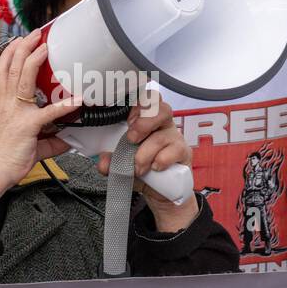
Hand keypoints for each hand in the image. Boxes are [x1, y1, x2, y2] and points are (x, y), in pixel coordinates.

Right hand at [0, 34, 76, 210]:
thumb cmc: (11, 155)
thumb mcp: (33, 142)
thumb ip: (52, 138)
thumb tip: (69, 138)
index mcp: (6, 103)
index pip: (5, 72)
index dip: (11, 55)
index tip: (19, 42)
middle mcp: (9, 103)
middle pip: (12, 67)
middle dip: (22, 47)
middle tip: (34, 34)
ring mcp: (17, 112)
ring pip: (21, 77)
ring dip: (32, 58)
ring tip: (42, 44)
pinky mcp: (28, 125)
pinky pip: (49, 112)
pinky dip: (65, 106)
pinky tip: (78, 100)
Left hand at [98, 95, 196, 232]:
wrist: (159, 191)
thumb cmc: (141, 168)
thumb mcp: (121, 166)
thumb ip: (110, 162)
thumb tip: (103, 162)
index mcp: (144, 118)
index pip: (145, 97)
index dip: (137, 102)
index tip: (127, 120)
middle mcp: (161, 123)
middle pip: (160, 105)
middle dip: (143, 122)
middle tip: (132, 139)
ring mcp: (174, 135)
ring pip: (161, 134)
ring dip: (146, 152)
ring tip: (139, 167)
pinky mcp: (183, 150)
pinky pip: (174, 150)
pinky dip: (160, 160)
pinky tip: (155, 168)